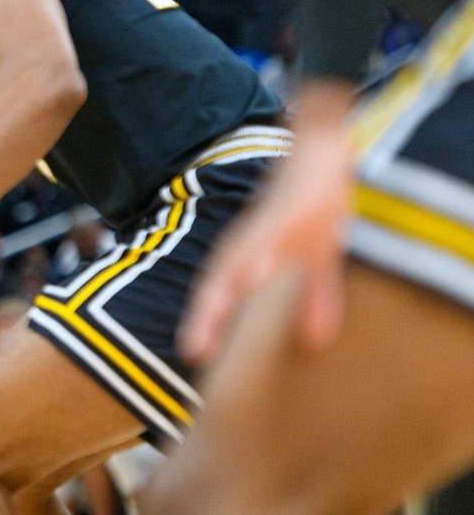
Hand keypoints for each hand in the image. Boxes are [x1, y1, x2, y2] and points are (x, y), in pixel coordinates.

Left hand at [180, 119, 352, 362]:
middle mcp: (248, 246)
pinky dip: (264, 253)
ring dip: (229, 291)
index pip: (221, 298)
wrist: (320, 158)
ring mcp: (264, 230)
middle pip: (219, 286)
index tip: (195, 357)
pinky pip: (272, 235)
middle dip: (206, 319)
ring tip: (217, 318)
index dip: (206, 327)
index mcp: (249, 258)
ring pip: (239, 263)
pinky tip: (260, 271)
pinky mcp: (286, 213)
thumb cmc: (310, 210)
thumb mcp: (316, 259)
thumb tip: (316, 340)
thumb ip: (314, 298)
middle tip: (193, 352)